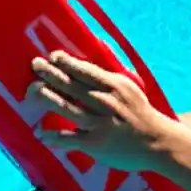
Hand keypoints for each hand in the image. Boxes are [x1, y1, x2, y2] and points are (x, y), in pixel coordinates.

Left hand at [27, 50, 177, 172]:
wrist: (158, 143)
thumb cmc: (141, 113)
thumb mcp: (131, 88)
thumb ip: (111, 73)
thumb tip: (99, 47)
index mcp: (114, 86)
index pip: (85, 71)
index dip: (66, 62)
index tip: (52, 57)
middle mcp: (105, 102)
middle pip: (72, 85)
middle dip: (51, 74)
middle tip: (35, 64)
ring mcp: (99, 123)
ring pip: (67, 107)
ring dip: (48, 97)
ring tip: (33, 90)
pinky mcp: (96, 143)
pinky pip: (70, 138)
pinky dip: (54, 137)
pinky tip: (40, 134)